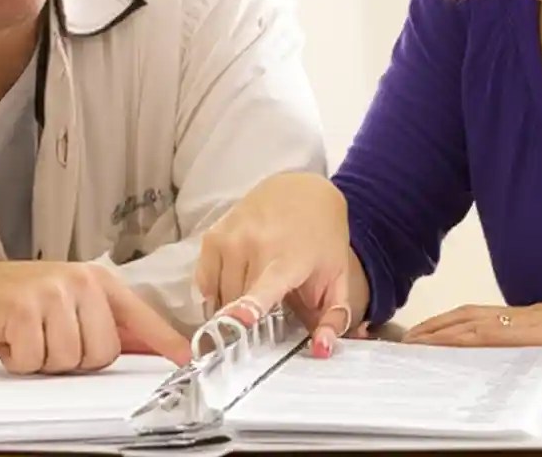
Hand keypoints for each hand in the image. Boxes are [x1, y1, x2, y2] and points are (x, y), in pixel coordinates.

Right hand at [0, 261, 191, 374]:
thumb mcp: (63, 305)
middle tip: (46, 340)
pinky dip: (17, 360)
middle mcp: (80, 282)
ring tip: (25, 336)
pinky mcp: (24, 309)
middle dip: (73, 359)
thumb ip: (101, 323)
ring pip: (70, 359)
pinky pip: (35, 360)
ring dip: (42, 360)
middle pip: (102, 353)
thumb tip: (145, 348)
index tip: (185, 358)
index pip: (139, 315)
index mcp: (95, 281)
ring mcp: (52, 293)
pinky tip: (7, 338)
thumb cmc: (12, 304)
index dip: (164, 340)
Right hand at [196, 173, 357, 355]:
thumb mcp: (337, 279)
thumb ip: (333, 319)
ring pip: (218, 294)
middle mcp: (255, 245)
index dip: (248, 307)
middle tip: (266, 315)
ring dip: (231, 304)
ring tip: (253, 293)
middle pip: (236, 304)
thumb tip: (321, 350)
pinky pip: (204, 280)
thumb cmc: (321, 239)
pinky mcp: (213, 235)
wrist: (303, 191)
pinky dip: (215, 290)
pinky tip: (235, 283)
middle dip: (248, 320)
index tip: (237, 321)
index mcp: (288, 260)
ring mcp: (230, 238)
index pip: (263, 288)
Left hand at [403, 301, 541, 358]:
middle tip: (406, 339)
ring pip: (470, 323)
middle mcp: (518, 315)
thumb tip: (516, 357)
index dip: (447, 324)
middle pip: (465, 317)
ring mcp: (523, 321)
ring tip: (414, 343)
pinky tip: (446, 346)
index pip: (475, 318)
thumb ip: (535, 345)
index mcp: (524, 317)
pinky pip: (488, 334)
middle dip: (434, 327)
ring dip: (439, 332)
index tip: (424, 334)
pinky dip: (463, 338)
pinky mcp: (529, 331)